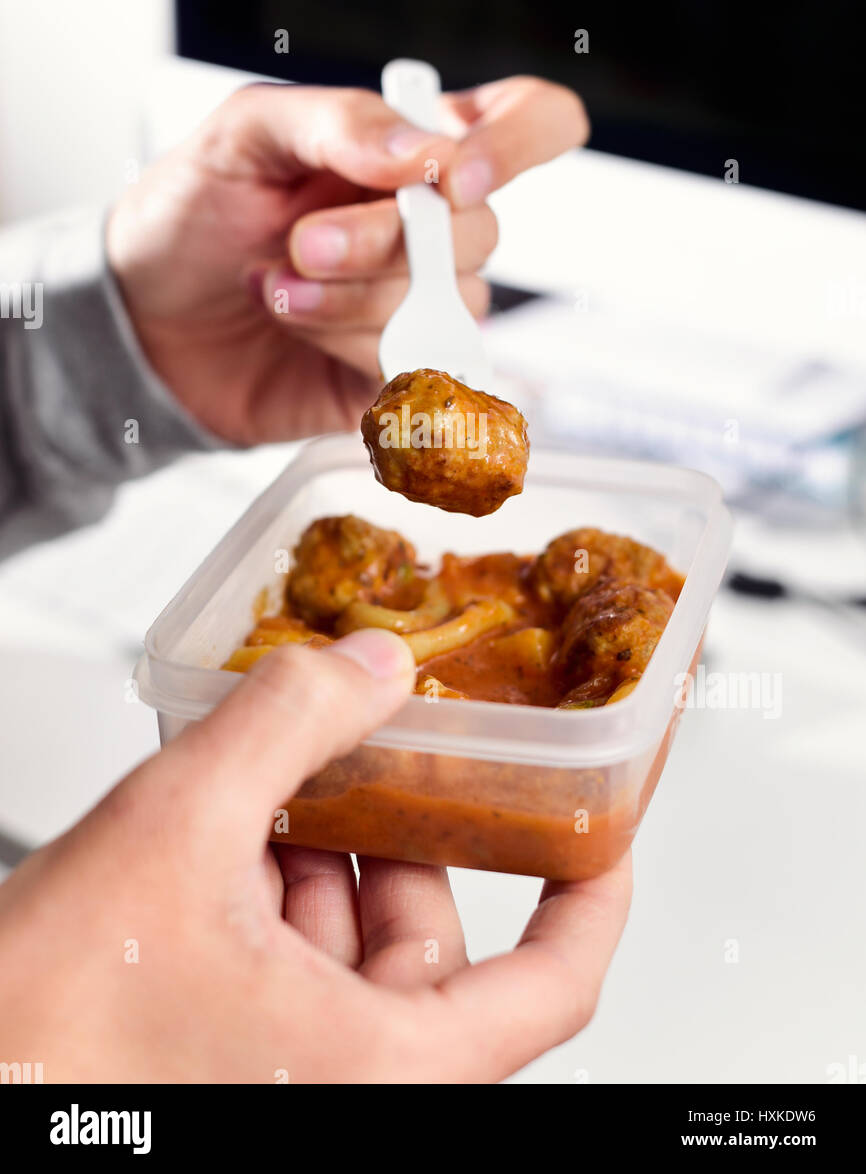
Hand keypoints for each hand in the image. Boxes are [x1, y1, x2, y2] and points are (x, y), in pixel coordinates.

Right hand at [0, 629, 629, 1083]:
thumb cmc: (40, 1029)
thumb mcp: (176, 829)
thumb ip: (285, 722)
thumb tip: (367, 664)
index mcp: (380, 1071)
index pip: (552, 988)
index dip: (592, 896)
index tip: (602, 832)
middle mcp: (348, 1088)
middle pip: (430, 946)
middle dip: (400, 835)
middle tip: (390, 748)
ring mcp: (287, 1079)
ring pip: (347, 949)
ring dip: (321, 852)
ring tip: (287, 773)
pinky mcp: (229, 1064)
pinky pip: (286, 968)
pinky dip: (269, 891)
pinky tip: (231, 826)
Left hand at [107, 79, 588, 444]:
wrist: (143, 321)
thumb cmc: (193, 215)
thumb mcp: (244, 135)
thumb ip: (340, 122)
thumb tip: (429, 152)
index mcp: (415, 147)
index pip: (534, 119)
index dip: (520, 141)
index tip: (452, 177)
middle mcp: (437, 223)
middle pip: (483, 229)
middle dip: (381, 241)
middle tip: (298, 243)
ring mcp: (426, 301)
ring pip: (446, 304)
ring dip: (347, 298)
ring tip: (275, 288)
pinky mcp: (402, 370)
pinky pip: (416, 363)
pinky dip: (345, 344)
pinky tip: (295, 327)